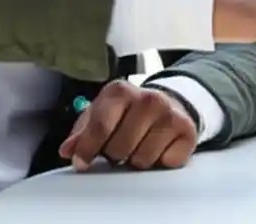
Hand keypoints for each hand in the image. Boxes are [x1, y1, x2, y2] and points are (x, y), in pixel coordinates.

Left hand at [59, 81, 197, 171]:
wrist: (169, 104)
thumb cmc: (128, 113)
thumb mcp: (101, 114)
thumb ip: (82, 132)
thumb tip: (68, 151)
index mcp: (121, 91)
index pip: (100, 127)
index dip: (88, 149)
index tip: (82, 163)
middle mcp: (148, 99)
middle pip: (119, 148)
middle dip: (116, 154)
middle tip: (121, 145)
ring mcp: (170, 114)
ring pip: (142, 160)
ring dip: (137, 159)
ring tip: (140, 145)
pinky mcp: (187, 131)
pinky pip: (165, 163)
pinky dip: (160, 161)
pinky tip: (159, 147)